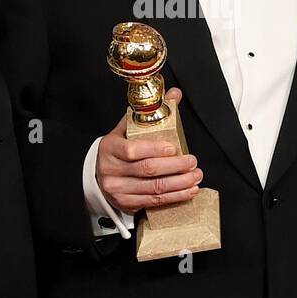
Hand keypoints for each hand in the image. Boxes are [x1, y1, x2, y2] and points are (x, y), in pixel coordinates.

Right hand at [95, 87, 202, 212]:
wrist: (100, 173)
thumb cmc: (118, 148)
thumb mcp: (128, 128)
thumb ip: (151, 112)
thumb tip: (175, 94)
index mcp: (110, 148)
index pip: (132, 150)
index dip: (154, 150)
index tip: (173, 148)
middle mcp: (111, 170)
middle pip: (147, 170)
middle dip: (175, 167)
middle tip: (192, 162)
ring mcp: (117, 189)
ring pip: (153, 189)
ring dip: (179, 184)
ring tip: (196, 177)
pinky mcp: (125, 203)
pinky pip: (153, 201)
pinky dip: (174, 197)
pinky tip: (188, 190)